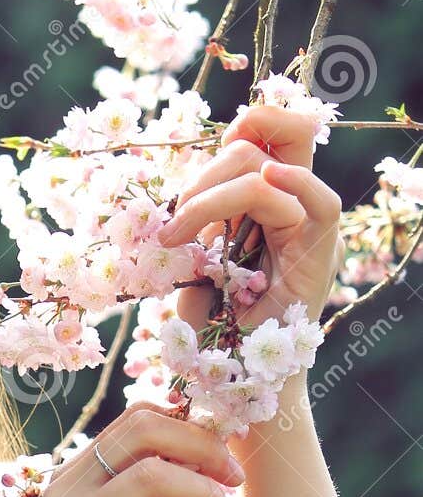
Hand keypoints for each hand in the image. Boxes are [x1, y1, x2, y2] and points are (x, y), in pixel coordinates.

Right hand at [0, 401, 243, 496]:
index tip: (219, 448)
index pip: (133, 420)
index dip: (186, 424)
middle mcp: (68, 491)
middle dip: (202, 446)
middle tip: (234, 475)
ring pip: (153, 476)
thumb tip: (195, 471)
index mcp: (70, 475)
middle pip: (144, 433)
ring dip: (205, 491)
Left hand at [161, 104, 346, 333]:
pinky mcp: (320, 255)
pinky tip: (271, 179)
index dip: (248, 123)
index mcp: (265, 201)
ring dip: (212, 195)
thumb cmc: (209, 320)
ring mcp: (308, 229)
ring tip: (178, 235)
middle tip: (174, 219)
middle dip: (209, 169)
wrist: (227, 373)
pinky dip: (297, 183)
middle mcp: (291, 208)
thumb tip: (185, 183)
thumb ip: (201, 214)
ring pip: (270, 173)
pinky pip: (322, 206)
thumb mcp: (194, 254)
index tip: (206, 149)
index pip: (270, 136)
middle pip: (269, 144)